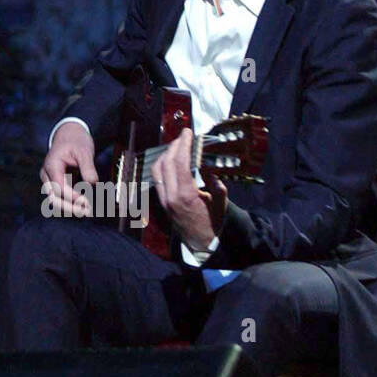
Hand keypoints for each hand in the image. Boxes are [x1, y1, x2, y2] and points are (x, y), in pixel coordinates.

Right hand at [40, 124, 98, 217]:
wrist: (69, 135)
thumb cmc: (75, 141)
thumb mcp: (84, 150)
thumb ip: (88, 167)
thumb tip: (92, 183)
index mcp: (52, 165)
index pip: (58, 186)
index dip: (71, 196)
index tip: (86, 202)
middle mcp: (47, 174)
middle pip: (53, 197)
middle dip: (69, 207)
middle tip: (87, 211)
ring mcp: (50, 180)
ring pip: (55, 200)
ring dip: (69, 208)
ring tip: (87, 211)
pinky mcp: (56, 184)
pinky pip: (60, 198)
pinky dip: (70, 203)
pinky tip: (83, 206)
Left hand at [149, 128, 226, 250]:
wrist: (200, 243)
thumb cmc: (213, 223)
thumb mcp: (220, 202)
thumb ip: (215, 182)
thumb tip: (208, 164)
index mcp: (186, 195)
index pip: (180, 163)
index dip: (183, 144)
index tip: (188, 133)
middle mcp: (170, 196)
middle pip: (166, 163)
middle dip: (174, 146)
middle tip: (183, 136)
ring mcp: (163, 199)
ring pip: (156, 169)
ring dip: (165, 154)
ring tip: (177, 146)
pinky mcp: (161, 201)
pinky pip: (157, 178)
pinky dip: (162, 165)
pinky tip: (172, 161)